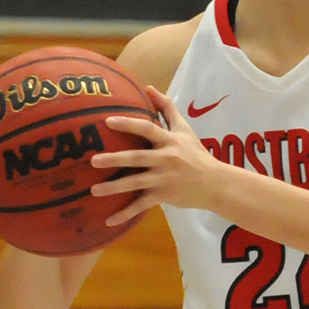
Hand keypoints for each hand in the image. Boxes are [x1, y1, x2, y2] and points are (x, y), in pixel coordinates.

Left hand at [89, 87, 226, 225]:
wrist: (215, 184)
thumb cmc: (196, 154)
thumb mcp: (184, 129)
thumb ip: (167, 108)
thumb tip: (149, 88)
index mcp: (169, 141)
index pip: (147, 129)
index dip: (128, 124)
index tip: (108, 121)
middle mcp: (165, 159)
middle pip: (137, 158)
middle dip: (115, 159)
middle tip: (94, 160)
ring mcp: (164, 179)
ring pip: (136, 183)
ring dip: (114, 187)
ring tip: (94, 189)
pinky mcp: (163, 196)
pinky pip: (141, 206)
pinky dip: (126, 214)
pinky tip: (109, 220)